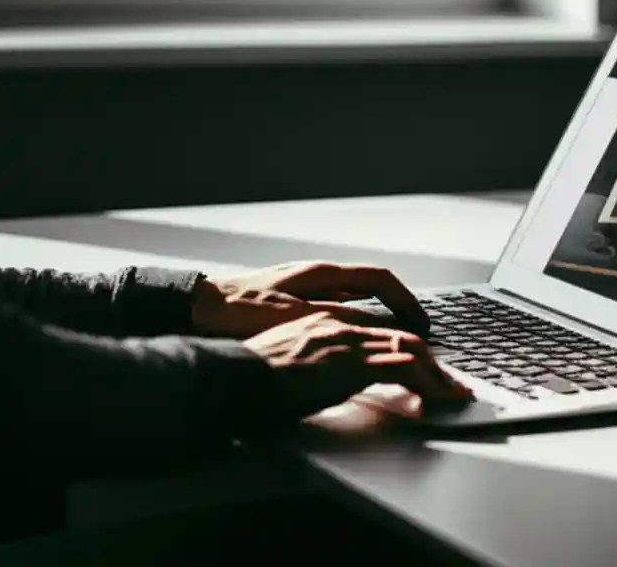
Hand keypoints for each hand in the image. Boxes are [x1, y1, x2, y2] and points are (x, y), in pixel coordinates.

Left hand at [192, 261, 428, 338]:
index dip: (406, 301)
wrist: (195, 308)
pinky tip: (352, 343)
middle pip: (371, 288)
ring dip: (376, 317)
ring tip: (390, 341)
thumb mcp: (296, 317)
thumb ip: (338, 319)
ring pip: (354, 299)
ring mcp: (304, 286)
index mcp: (322, 273)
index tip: (421, 323)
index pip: (380, 280)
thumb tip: (377, 326)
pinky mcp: (291, 301)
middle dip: (396, 309)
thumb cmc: (239, 312)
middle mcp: (317, 275)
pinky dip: (354, 322)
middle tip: (413, 334)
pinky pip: (336, 308)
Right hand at [244, 312, 470, 419]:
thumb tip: (331, 384)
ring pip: (407, 348)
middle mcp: (339, 325)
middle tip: (448, 382)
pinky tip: (432, 398)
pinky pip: (400, 367)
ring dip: (434, 373)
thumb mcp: (288, 365)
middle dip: (430, 361)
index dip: (405, 349)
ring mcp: (346, 341)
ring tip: (450, 392)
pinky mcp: (349, 361)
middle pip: (400, 336)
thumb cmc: (250, 379)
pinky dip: (423, 382)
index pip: (378, 330)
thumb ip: (316, 368)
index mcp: (324, 323)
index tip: (422, 366)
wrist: (232, 378)